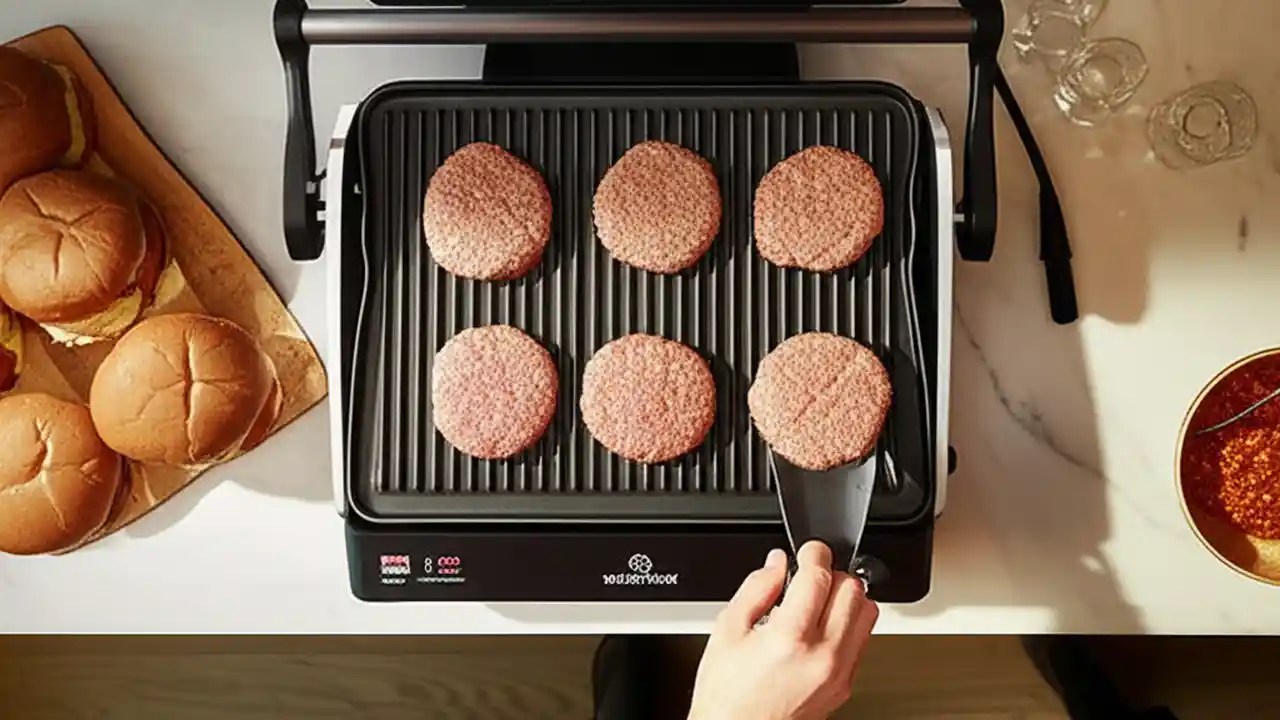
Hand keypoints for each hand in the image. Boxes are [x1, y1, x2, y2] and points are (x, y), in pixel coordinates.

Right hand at [688, 541, 877, 719]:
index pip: (820, 576)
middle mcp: (822, 656)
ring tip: (818, 601)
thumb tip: (776, 563)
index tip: (808, 550)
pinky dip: (848, 624)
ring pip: (867, 613)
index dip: (814, 552)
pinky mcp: (845, 686)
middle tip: (809, 576)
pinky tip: (821, 627)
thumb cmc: (727, 694)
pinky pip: (862, 641)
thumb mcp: (727, 630)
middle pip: (852, 589)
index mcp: (789, 638)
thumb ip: (756, 588)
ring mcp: (839, 673)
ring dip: (846, 597)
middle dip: (831, 574)